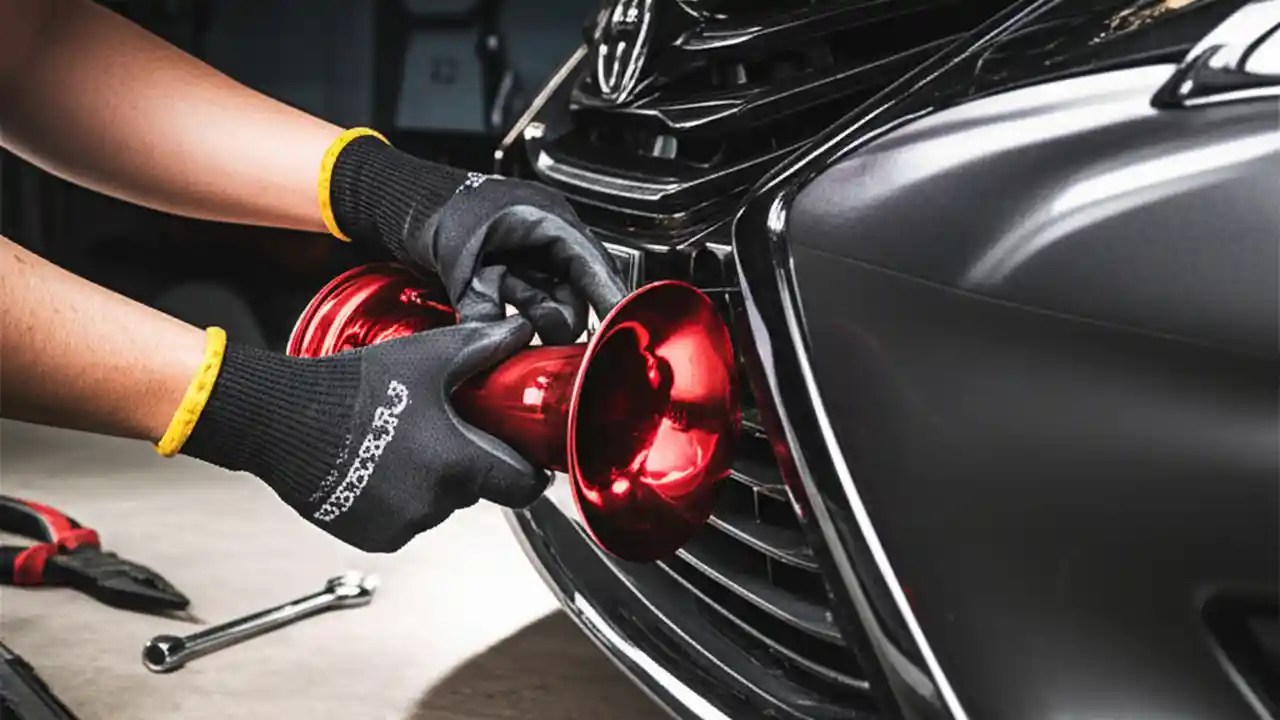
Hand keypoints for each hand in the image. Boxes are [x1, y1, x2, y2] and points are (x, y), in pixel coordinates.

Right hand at [183, 316, 547, 551]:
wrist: (286, 419)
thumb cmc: (355, 389)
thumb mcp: (428, 357)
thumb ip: (483, 347)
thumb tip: (520, 330)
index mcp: (458, 464)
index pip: (521, 487)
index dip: (528, 474)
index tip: (526, 464)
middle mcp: (434, 504)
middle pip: (473, 490)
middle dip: (464, 464)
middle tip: (440, 431)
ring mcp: (402, 525)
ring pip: (436, 505)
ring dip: (429, 482)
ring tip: (400, 445)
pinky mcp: (372, 537)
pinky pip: (402, 521)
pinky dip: (397, 500)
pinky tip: (378, 468)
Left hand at [327, 136, 627, 343]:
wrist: (398, 199)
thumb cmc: (431, 206)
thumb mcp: (458, 261)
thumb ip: (482, 305)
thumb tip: (497, 342)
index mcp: (545, 216)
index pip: (592, 262)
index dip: (610, 296)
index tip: (624, 325)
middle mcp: (546, 231)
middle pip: (575, 286)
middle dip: (561, 315)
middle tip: (550, 341)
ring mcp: (531, 247)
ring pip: (552, 295)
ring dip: (537, 316)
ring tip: (518, 327)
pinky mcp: (515, 263)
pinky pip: (531, 295)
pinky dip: (521, 311)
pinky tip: (506, 321)